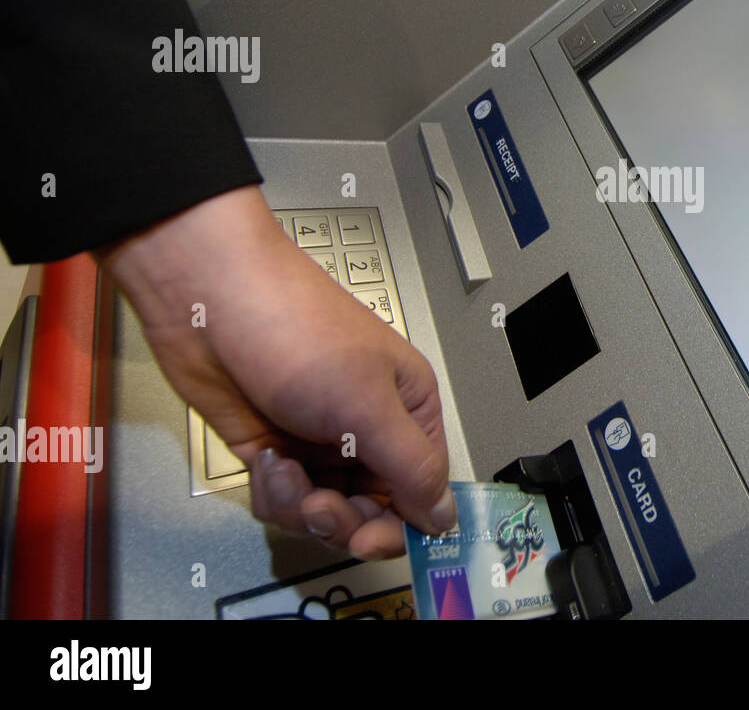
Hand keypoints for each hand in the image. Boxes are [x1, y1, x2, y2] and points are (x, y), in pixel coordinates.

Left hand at [97, 185, 456, 558]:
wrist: (210, 300)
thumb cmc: (295, 325)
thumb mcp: (366, 405)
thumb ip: (412, 467)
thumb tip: (446, 513)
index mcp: (408, 409)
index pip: (424, 487)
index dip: (404, 523)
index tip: (372, 540)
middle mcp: (367, 428)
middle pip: (375, 510)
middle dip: (344, 520)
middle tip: (322, 511)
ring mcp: (320, 439)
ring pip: (326, 512)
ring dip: (301, 505)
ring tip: (286, 472)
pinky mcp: (276, 448)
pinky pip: (285, 500)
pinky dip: (273, 492)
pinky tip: (266, 459)